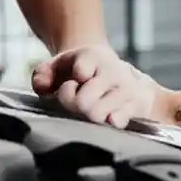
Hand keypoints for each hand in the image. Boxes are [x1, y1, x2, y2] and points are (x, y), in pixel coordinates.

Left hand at [32, 44, 165, 128]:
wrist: (108, 66)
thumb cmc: (76, 70)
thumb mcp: (57, 65)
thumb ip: (42, 74)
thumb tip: (43, 88)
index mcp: (92, 57)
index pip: (80, 71)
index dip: (68, 87)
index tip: (70, 85)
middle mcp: (113, 72)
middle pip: (84, 103)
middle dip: (73, 105)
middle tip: (75, 101)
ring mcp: (127, 89)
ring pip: (99, 116)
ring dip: (88, 116)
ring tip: (90, 106)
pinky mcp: (137, 105)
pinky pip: (119, 123)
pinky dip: (107, 124)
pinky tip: (105, 116)